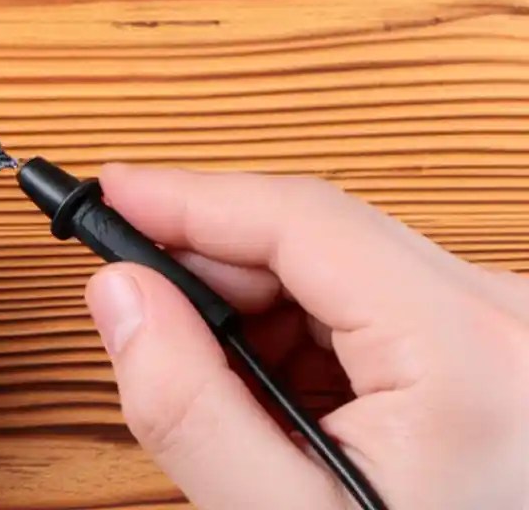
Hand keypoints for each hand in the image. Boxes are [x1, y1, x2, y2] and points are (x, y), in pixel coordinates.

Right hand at [86, 165, 528, 509]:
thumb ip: (188, 408)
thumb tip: (122, 292)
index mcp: (464, 349)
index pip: (300, 220)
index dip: (190, 198)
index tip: (112, 193)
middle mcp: (501, 314)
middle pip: (317, 233)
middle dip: (214, 269)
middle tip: (143, 313)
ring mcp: (500, 323)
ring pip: (336, 263)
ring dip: (256, 307)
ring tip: (226, 390)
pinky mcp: (488, 341)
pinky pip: (367, 298)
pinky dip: (301, 333)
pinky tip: (282, 396)